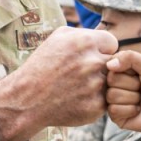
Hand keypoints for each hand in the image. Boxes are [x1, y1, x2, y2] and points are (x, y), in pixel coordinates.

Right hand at [0, 26, 117, 140]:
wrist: (26, 99)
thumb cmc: (42, 65)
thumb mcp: (58, 37)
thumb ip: (85, 33)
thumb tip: (105, 37)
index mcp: (85, 42)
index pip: (112, 43)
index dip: (102, 50)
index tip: (90, 57)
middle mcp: (92, 62)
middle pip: (114, 62)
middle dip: (101, 67)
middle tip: (82, 74)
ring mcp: (95, 86)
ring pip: (111, 82)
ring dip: (99, 84)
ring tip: (79, 86)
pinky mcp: (95, 106)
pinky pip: (106, 100)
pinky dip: (95, 100)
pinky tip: (77, 99)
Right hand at [106, 50, 140, 131]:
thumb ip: (130, 57)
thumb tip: (110, 64)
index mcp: (121, 71)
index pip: (111, 65)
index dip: (128, 69)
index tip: (139, 74)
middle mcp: (115, 86)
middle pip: (111, 80)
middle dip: (132, 84)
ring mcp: (114, 101)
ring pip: (112, 95)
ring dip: (132, 97)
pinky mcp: (116, 117)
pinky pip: (114, 110)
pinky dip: (130, 109)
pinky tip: (138, 109)